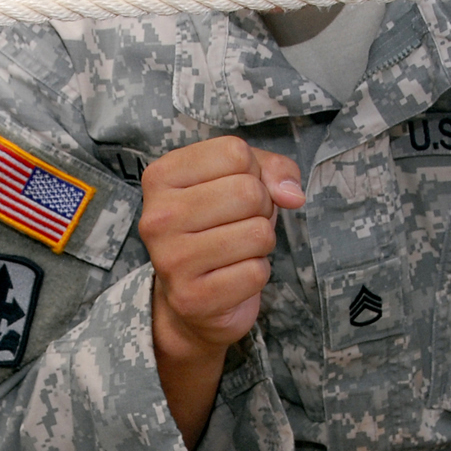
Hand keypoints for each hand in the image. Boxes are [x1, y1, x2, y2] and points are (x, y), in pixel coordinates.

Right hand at [140, 135, 303, 354]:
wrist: (193, 297)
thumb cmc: (219, 227)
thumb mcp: (242, 181)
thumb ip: (272, 169)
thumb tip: (292, 195)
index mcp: (161, 176)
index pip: (235, 153)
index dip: (252, 172)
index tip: (232, 192)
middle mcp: (157, 216)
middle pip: (248, 192)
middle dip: (261, 209)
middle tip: (240, 224)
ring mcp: (170, 259)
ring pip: (258, 233)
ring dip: (261, 243)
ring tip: (236, 250)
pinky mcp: (190, 298)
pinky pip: (256, 273)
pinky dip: (256, 274)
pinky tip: (232, 276)